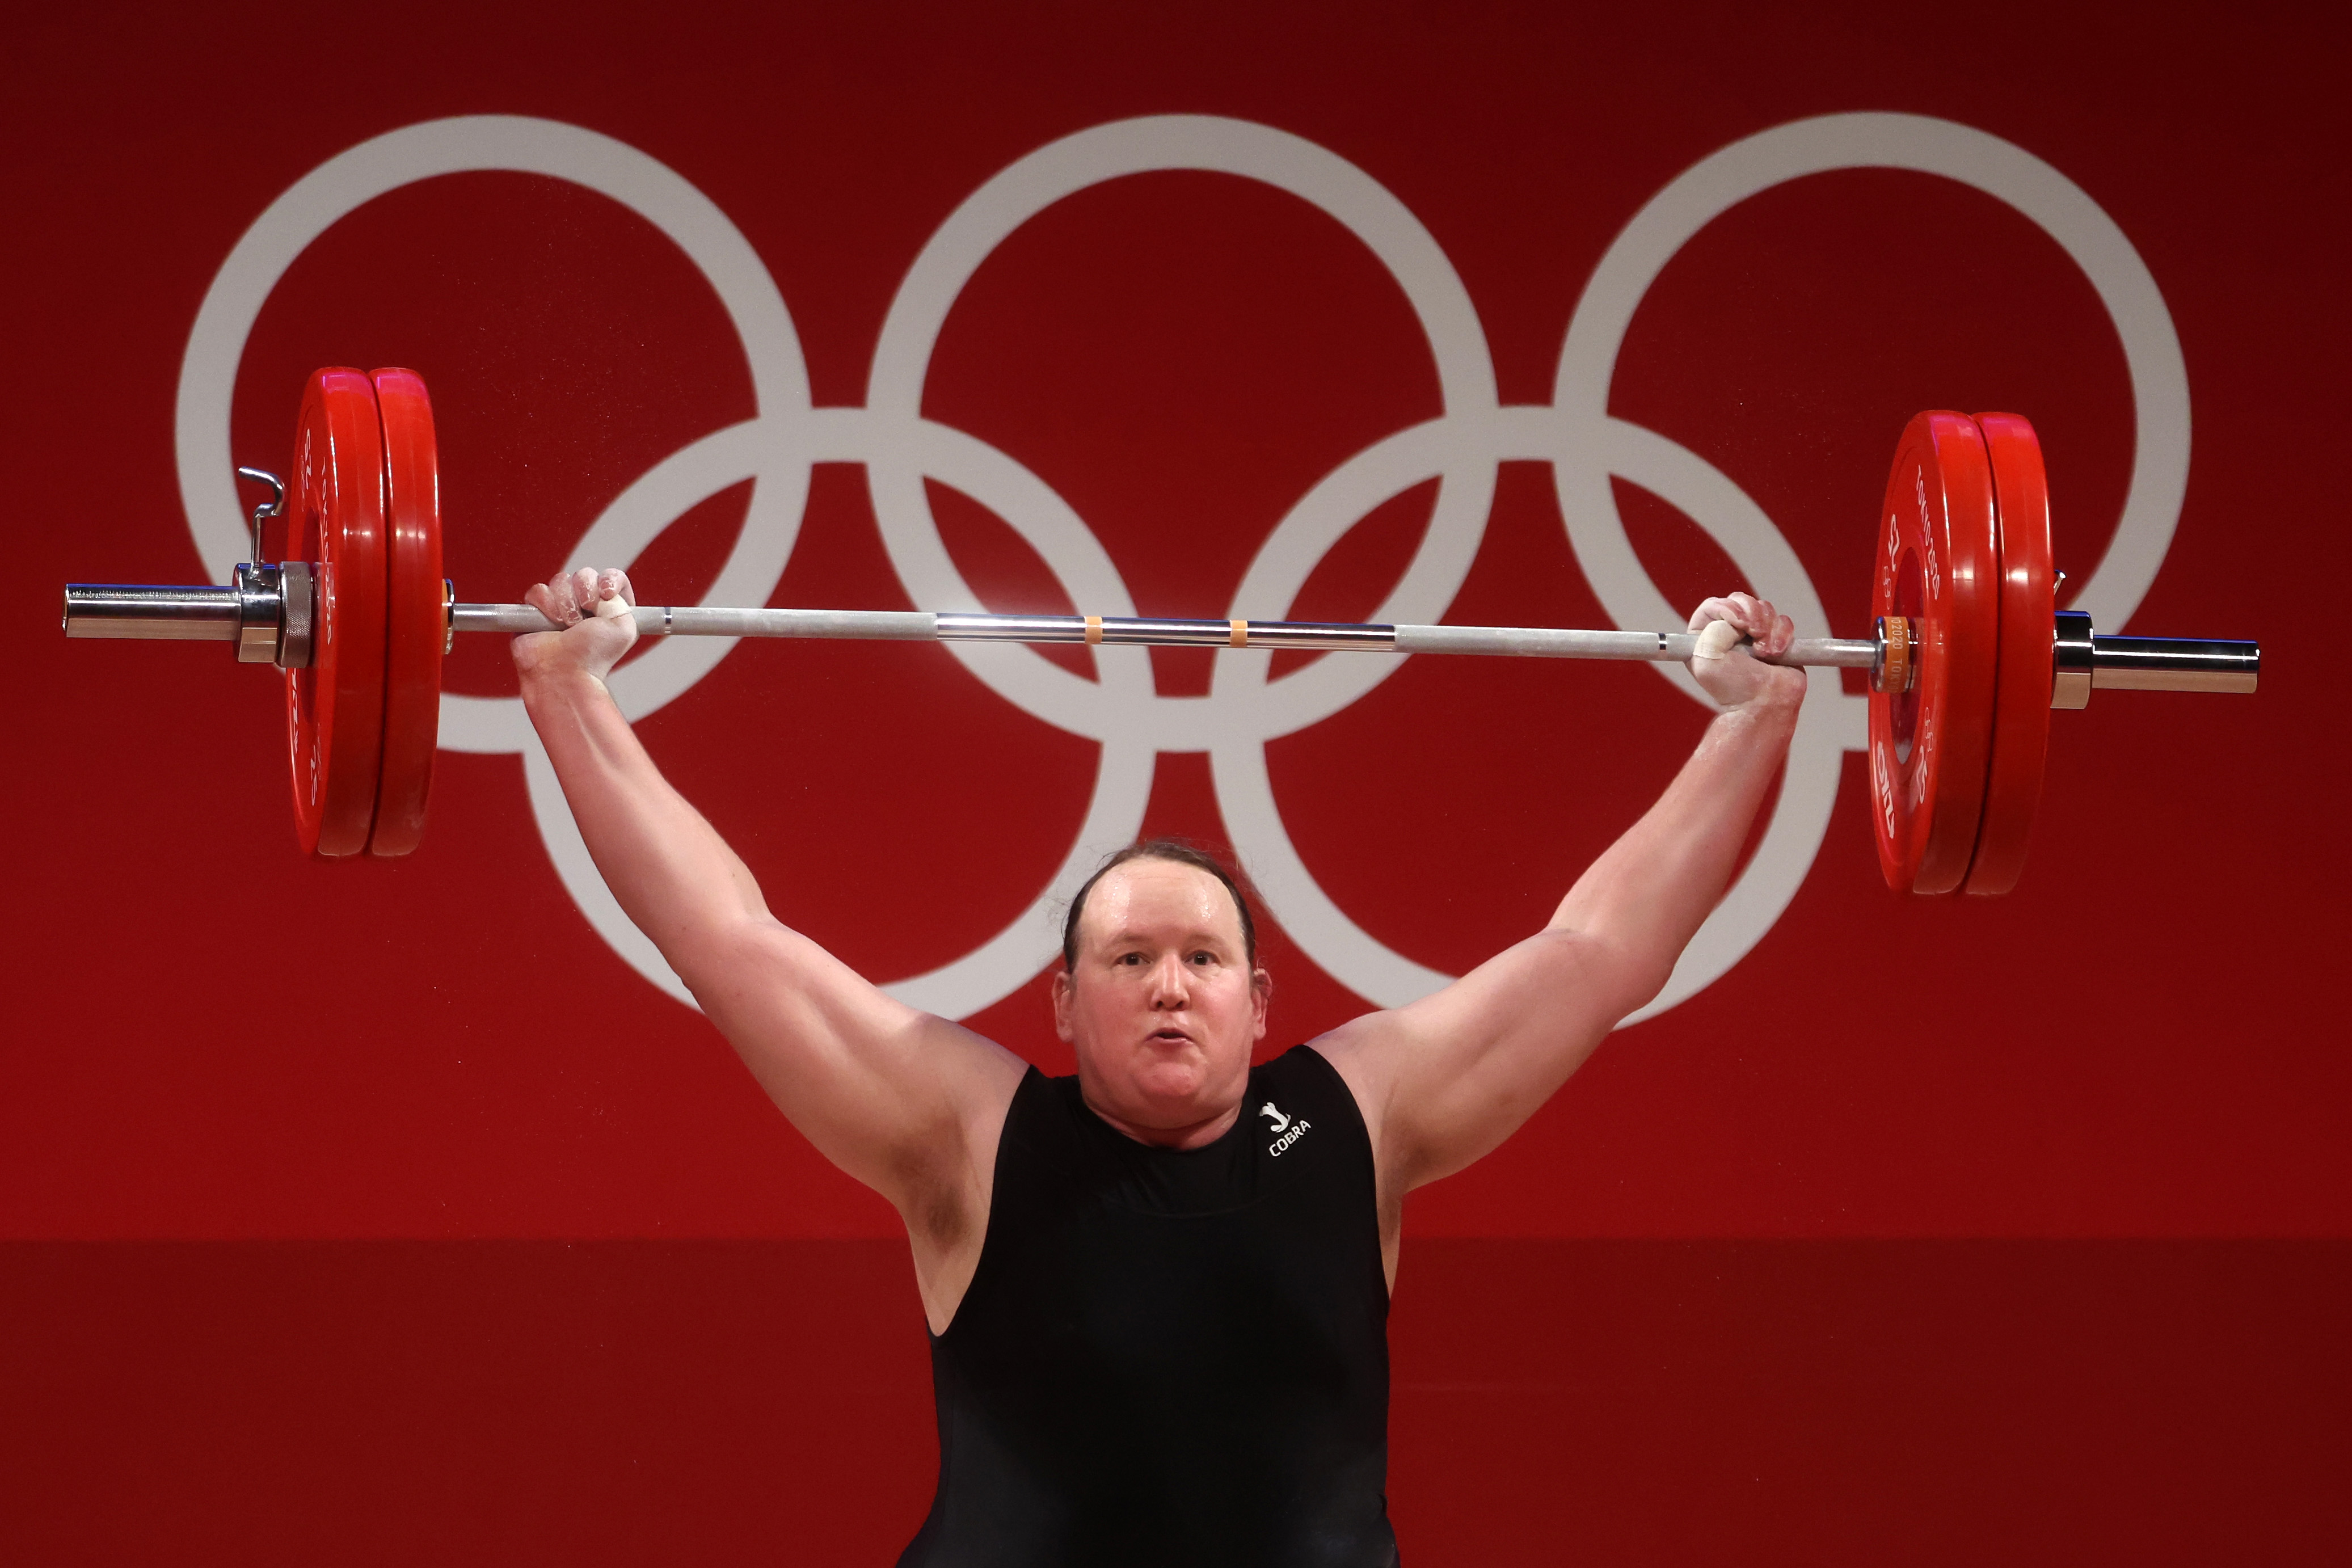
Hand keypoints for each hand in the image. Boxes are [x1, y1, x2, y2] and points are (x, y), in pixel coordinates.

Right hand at [513, 567, 637, 686]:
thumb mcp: (624, 626)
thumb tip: (601, 589)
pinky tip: (552, 623)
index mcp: (609, 610)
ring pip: (561, 580)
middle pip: (584, 575)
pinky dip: (546, 604)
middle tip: (585, 616)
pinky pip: (538, 590)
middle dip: (585, 591)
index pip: (613, 577)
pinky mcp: (537, 611)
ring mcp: (560, 608)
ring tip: (567, 625)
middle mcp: (585, 607)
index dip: (610, 579)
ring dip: (566, 602)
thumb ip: (620, 600)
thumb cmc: (593, 656)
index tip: (607, 593)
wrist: (564, 671)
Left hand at [1686, 591, 1804, 711]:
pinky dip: (1782, 635)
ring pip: (1764, 608)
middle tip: (1753, 633)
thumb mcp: (1706, 656)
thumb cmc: (1732, 687)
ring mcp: (1753, 634)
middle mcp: (1729, 632)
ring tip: (1764, 652)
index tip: (1737, 622)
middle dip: (1751, 614)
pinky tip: (1776, 653)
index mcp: (1705, 636)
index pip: (1712, 605)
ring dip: (1767, 628)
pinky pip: (1782, 621)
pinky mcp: (1775, 638)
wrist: (1763, 704)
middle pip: (1740, 600)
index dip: (1726, 607)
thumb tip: (1736, 618)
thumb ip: (1713, 629)